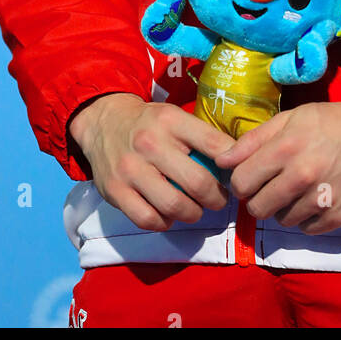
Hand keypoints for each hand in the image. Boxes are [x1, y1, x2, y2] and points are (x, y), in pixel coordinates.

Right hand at [68, 93, 235, 231]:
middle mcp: (150, 143)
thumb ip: (202, 137)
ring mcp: (130, 169)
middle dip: (216, 198)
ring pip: (174, 205)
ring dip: (193, 214)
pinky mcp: (115, 191)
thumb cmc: (149, 123)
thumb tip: (237, 161)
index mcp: (171, 120)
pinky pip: (148, 219)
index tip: (236, 174)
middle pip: (198, 182)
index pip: (214, 144)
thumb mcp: (175, 117)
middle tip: (219, 200)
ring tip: (195, 209)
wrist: (103, 122)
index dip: (232, 165)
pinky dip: (164, 222)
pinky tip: (168, 215)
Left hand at [213, 101, 340, 233]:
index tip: (252, 177)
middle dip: (259, 198)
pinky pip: (306, 229)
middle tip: (273, 186)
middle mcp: (301, 176)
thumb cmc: (335, 121)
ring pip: (282, 220)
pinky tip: (317, 198)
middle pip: (257, 207)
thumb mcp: (293, 117)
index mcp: (286, 148)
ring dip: (285, 208)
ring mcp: (321, 200)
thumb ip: (254, 139)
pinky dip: (307, 217)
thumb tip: (221, 160)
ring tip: (300, 189)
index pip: (240, 182)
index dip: (241, 181)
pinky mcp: (339, 217)